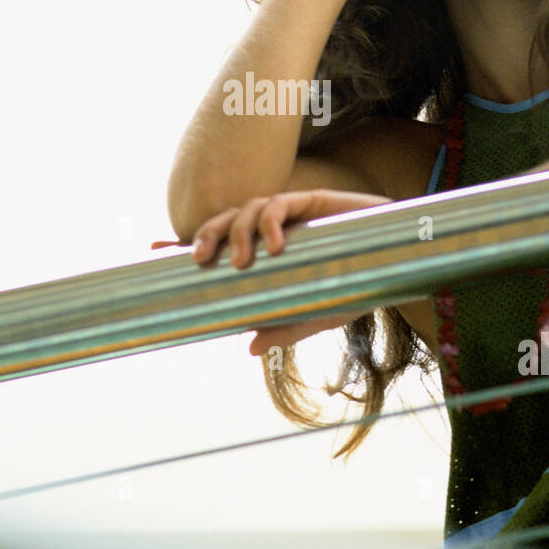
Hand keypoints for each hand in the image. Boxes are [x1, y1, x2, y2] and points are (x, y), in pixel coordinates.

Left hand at [189, 189, 393, 352]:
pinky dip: (271, 222)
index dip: (184, 243)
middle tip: (198, 260)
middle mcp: (271, 229)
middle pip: (224, 220)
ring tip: (242, 261)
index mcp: (264, 253)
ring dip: (238, 232)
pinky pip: (279, 204)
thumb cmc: (354, 287)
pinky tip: (276, 247)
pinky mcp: (311, 201)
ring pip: (247, 209)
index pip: (218, 242)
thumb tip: (251, 347)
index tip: (153, 248)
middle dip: (205, 235)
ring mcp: (290, 213)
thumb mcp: (317, 314)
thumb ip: (286, 328)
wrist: (396, 265)